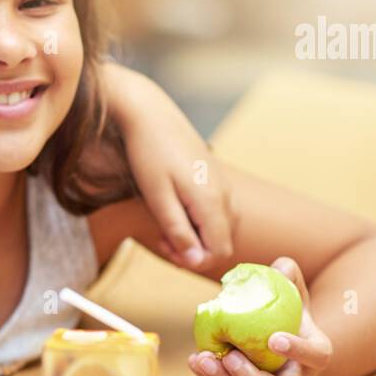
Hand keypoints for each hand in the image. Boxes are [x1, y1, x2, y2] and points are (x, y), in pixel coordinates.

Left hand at [103, 63, 235, 268]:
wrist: (151, 114)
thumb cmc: (149, 155)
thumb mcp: (157, 198)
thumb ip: (178, 231)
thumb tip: (195, 261)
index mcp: (213, 202)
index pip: (219, 253)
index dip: (193, 261)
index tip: (165, 247)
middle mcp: (226, 195)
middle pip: (221, 243)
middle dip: (193, 250)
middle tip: (161, 237)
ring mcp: (224, 185)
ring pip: (219, 228)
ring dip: (194, 235)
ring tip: (165, 222)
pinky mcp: (216, 178)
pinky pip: (216, 212)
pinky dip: (198, 220)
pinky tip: (174, 207)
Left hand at [186, 256, 331, 375]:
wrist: (281, 340)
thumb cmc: (290, 316)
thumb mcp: (294, 297)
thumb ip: (290, 279)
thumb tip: (280, 267)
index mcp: (314, 355)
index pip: (314, 356)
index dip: (297, 350)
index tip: (274, 340)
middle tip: (230, 357)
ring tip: (203, 358)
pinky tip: (196, 360)